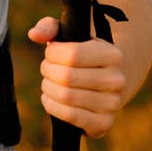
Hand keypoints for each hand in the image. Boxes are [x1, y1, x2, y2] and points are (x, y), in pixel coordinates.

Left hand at [28, 16, 125, 137]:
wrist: (104, 82)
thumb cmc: (81, 54)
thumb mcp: (69, 34)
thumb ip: (50, 27)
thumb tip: (34, 34)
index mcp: (112, 54)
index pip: (72, 54)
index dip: (52, 53)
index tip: (50, 52)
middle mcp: (117, 80)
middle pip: (66, 77)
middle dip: (48, 71)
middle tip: (47, 68)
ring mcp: (113, 104)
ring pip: (66, 96)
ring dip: (48, 88)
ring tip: (49, 82)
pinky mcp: (104, 123)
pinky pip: (70, 116)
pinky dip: (52, 106)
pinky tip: (50, 98)